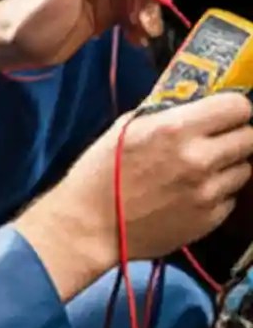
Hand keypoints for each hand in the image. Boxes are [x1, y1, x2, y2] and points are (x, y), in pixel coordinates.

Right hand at [16, 92, 252, 300]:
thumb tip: (193, 101)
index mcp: (174, 129)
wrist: (90, 226)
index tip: (225, 113)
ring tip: (201, 169)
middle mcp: (199, 158)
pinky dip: (218, 191)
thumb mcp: (124, 128)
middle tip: (217, 139)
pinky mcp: (211, 218)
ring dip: (229, 165)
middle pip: (250, 137)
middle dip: (236, 134)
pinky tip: (191, 192)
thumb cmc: (99, 172)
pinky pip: (231, 196)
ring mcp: (208, 191)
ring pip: (245, 168)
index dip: (233, 108)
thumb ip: (164, 113)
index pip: (237, 107)